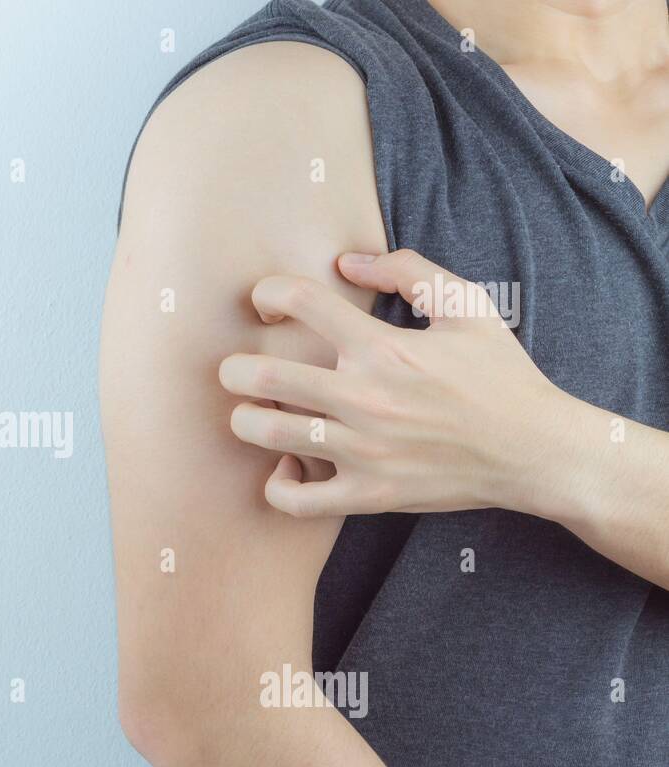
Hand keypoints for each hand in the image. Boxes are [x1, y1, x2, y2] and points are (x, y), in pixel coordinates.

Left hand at [218, 249, 580, 517]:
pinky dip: (276, 485)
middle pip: (258, 375)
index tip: (268, 305)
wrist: (536, 452)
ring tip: (256, 412)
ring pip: (264, 433)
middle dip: (233, 367)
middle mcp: (364, 398)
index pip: (299, 301)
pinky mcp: (367, 494)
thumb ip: (409, 271)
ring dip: (245, 419)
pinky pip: (295, 501)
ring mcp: (362, 451)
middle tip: (238, 369)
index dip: (268, 293)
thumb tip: (348, 261)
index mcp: (383, 347)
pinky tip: (285, 466)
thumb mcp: (468, 307)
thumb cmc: (501, 376)